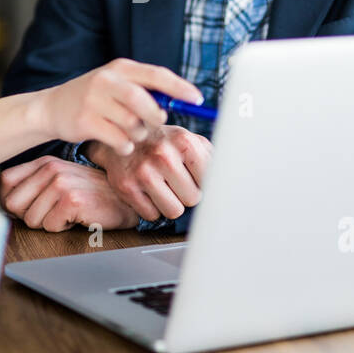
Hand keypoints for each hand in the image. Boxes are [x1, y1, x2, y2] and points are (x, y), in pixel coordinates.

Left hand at [0, 156, 141, 231]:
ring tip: (68, 212)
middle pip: (13, 203)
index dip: (12, 200)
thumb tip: (6, 203)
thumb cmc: (90, 194)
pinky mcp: (71, 200)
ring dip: (50, 223)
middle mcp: (51, 168)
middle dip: (31, 215)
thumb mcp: (58, 182)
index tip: (30, 205)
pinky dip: (63, 227)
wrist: (123, 200)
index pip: (5, 181)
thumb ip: (32, 186)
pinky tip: (77, 217)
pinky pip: (50, 226)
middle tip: (53, 211)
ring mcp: (61, 183)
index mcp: (44, 162)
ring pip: (31, 219)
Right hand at [41, 58, 202, 157]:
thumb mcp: (116, 85)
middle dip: (155, 117)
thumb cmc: (93, 99)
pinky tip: (120, 144)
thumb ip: (143, 91)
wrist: (51, 108)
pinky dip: (125, 147)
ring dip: (138, 135)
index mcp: (120, 67)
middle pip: (143, 101)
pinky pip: (118, 140)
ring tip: (130, 134)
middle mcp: (106, 80)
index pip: (157, 74)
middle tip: (155, 123)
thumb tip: (179, 103)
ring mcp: (93, 100)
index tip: (199, 99)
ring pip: (132, 124)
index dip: (180, 88)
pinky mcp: (85, 121)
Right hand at [88, 125, 211, 221]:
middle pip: (193, 199)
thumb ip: (210, 157)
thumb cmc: (161, 142)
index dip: (202, 183)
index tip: (194, 176)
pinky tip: (147, 190)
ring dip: (170, 203)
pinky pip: (152, 215)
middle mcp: (163, 155)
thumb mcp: (187, 139)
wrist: (122, 137)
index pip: (210, 182)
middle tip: (175, 180)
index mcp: (184, 141)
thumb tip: (232, 180)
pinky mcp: (126, 187)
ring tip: (162, 186)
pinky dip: (151, 207)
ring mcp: (143, 172)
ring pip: (174, 211)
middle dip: (186, 193)